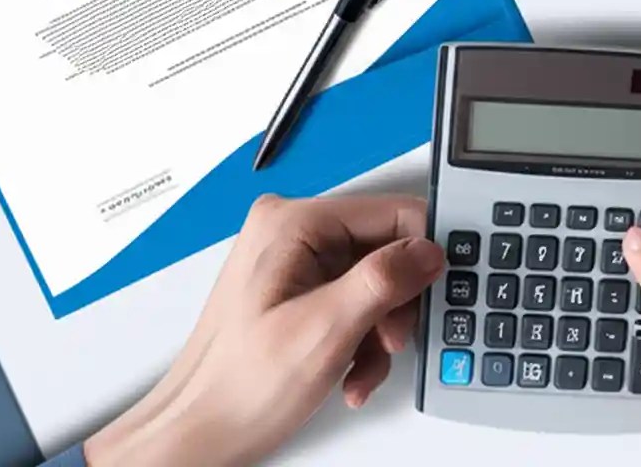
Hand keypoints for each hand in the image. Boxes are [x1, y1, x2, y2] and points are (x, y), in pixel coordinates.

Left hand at [85, 194, 443, 466]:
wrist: (202, 429)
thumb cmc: (239, 385)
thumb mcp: (325, 330)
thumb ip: (382, 282)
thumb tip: (428, 251)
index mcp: (292, 222)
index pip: (391, 212)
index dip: (423, 255)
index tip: (437, 293)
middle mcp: (292, 230)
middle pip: (386, 250)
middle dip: (396, 305)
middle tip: (391, 341)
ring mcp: (295, 260)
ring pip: (376, 282)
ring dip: (381, 331)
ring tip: (363, 366)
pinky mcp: (299, 288)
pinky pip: (355, 301)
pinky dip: (362, 339)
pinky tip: (351, 370)